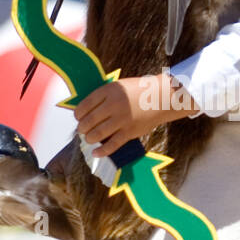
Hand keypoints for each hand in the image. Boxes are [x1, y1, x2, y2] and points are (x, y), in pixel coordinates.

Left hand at [74, 74, 197, 156]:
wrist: (161, 98)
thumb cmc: (137, 91)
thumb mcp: (119, 86)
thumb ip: (103, 96)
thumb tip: (85, 111)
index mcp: (110, 91)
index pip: (86, 104)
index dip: (78, 113)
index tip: (77, 117)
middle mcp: (115, 105)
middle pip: (90, 120)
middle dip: (82, 127)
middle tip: (82, 129)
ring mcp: (123, 119)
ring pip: (98, 133)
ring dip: (89, 138)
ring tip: (89, 138)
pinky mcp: (130, 132)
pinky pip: (112, 145)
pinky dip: (102, 151)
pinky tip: (95, 153)